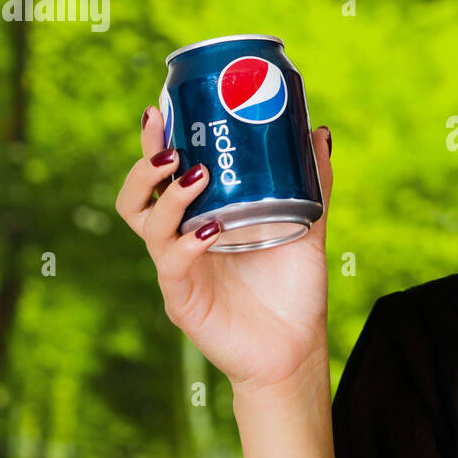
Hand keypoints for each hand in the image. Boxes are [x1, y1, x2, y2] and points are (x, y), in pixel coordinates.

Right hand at [115, 106, 334, 395]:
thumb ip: (313, 183)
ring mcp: (178, 272)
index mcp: (200, 220)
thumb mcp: (307, 226)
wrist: (297, 350)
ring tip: (194, 175)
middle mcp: (180, 242)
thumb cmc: (294, 291)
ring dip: (167, 197)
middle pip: (137, 198)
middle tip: (170, 145)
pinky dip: (188, 243)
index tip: (161, 108)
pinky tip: (210, 229)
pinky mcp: (184, 301)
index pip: (164, 176)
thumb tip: (319, 132)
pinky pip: (172, 266)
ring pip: (147, 227)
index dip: (155, 144)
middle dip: (145, 166)